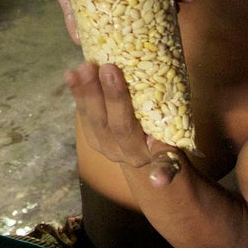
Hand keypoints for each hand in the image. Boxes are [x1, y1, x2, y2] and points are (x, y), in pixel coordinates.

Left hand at [66, 60, 184, 186]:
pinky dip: (77, 95)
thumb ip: (169, 115)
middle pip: (120, 128)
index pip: (164, 160)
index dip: (162, 170)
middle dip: (113, 97)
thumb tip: (163, 74)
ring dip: (87, 93)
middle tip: (107, 68)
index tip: (158, 180)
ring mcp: (109, 149)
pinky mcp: (94, 140)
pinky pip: (85, 118)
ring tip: (82, 67)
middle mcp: (132, 155)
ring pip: (96, 123)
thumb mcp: (176, 128)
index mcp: (159, 153)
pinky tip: (70, 76)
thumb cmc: (166, 129)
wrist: (146, 156)